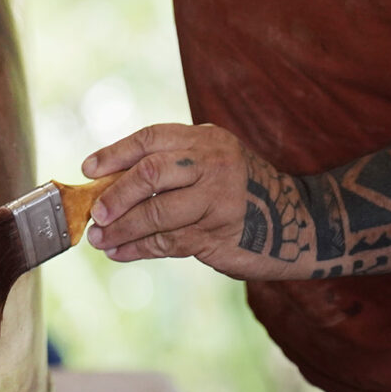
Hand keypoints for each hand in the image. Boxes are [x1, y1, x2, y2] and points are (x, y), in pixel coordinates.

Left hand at [80, 123, 310, 280]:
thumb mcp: (211, 165)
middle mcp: (214, 163)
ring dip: (122, 228)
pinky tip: (119, 252)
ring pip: (158, 212)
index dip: (114, 154)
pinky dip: (139, 248)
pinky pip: (169, 242)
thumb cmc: (241, 192)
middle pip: (151, 173)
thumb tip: (106, 186)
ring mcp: (219, 199)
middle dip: (116, 194)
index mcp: (206, 140)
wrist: (302, 223)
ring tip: (99, 238)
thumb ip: (170, 169)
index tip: (88, 169)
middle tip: (95, 213)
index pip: (150, 139)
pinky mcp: (220, 233)